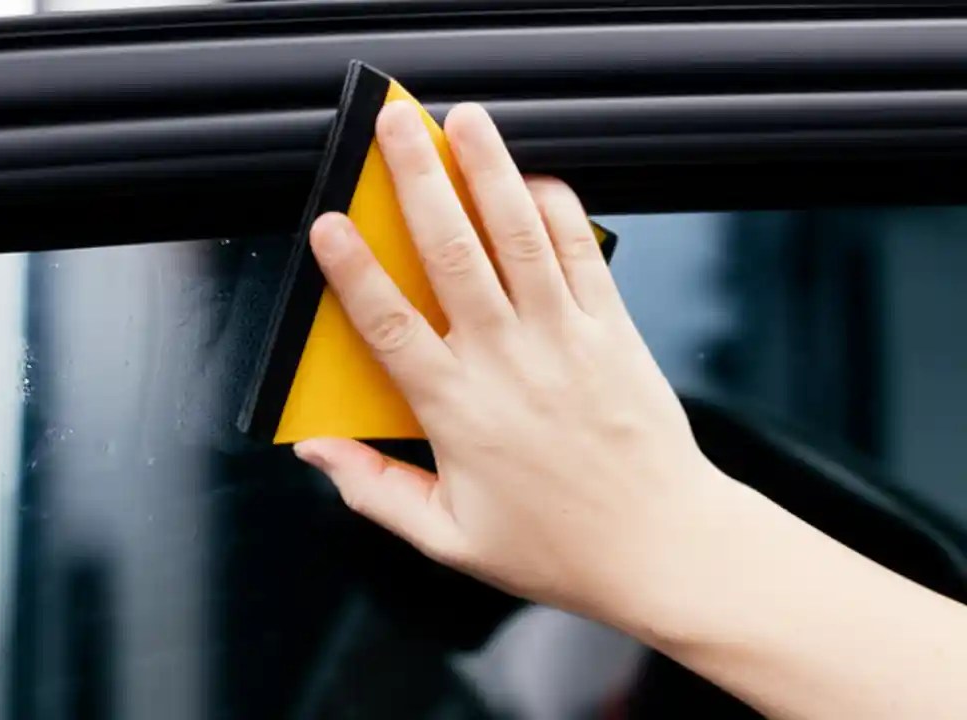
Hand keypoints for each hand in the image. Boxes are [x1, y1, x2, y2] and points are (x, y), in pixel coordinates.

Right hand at [295, 101, 742, 627]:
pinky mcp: (614, 331)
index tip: (328, 224)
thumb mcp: (447, 538)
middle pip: (452, 254)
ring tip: (466, 121)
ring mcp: (566, 339)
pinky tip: (534, 178)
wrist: (663, 547)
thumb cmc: (557, 546)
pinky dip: (558, 210)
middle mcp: (509, 362)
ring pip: (519, 236)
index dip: (353, 270)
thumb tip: (317, 452)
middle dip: (417, 181)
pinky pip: (583, 254)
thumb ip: (374, 490)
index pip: (390, 324)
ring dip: (489, 171)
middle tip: (393, 128)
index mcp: (458, 412)